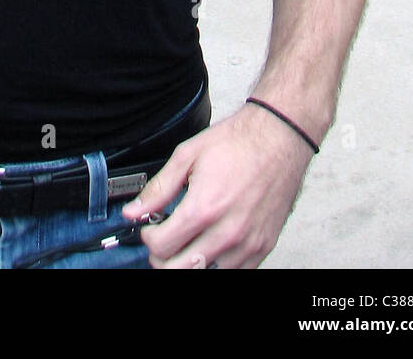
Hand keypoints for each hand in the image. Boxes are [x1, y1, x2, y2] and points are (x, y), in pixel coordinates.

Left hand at [121, 104, 313, 268]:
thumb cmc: (237, 142)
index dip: (149, 237)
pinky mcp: (264, 247)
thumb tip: (134, 210)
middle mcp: (227, 231)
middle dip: (163, 257)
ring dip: (191, 260)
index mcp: (204, 208)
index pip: (162, 247)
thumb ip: (159, 188)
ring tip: (189, 239)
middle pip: (180, 269)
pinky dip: (218, 263)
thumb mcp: (188, 155)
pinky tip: (212, 243)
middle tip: (163, 240)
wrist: (278, 138)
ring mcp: (247, 243)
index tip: (151, 228)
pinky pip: (235, 272)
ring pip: (206, 273)